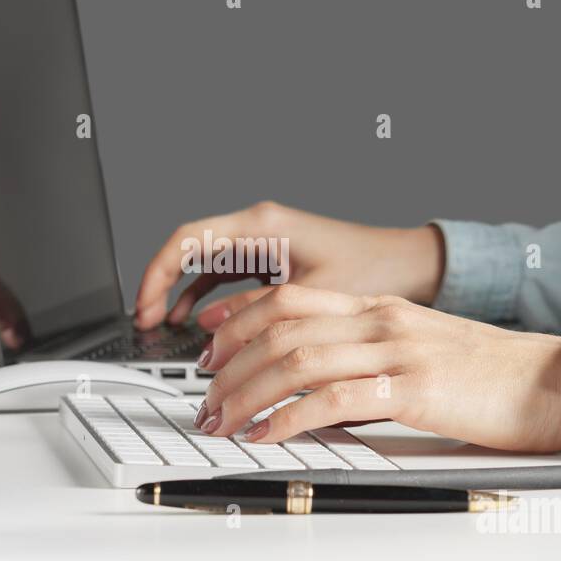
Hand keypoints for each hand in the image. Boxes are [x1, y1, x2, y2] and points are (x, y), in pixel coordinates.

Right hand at [134, 201, 444, 329]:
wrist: (415, 267)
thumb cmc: (376, 270)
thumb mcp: (310, 298)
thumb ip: (256, 313)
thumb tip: (210, 334)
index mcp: (263, 225)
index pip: (188, 240)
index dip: (157, 273)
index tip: (145, 306)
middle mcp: (259, 229)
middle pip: (190, 251)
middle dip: (162, 287)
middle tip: (147, 322)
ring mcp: (264, 244)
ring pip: (205, 266)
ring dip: (183, 297)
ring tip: (166, 329)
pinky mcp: (273, 261)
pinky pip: (226, 278)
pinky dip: (209, 301)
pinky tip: (201, 327)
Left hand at [194, 285, 560, 453]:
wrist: (555, 382)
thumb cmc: (491, 375)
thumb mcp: (419, 350)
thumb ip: (368, 357)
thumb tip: (313, 388)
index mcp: (379, 307)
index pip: (287, 298)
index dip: (236, 323)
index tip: (207, 352)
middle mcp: (381, 319)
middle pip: (279, 327)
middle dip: (228, 365)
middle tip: (203, 399)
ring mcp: (397, 350)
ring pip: (296, 359)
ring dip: (246, 394)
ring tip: (221, 422)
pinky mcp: (414, 388)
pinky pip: (333, 398)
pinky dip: (289, 418)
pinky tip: (267, 435)